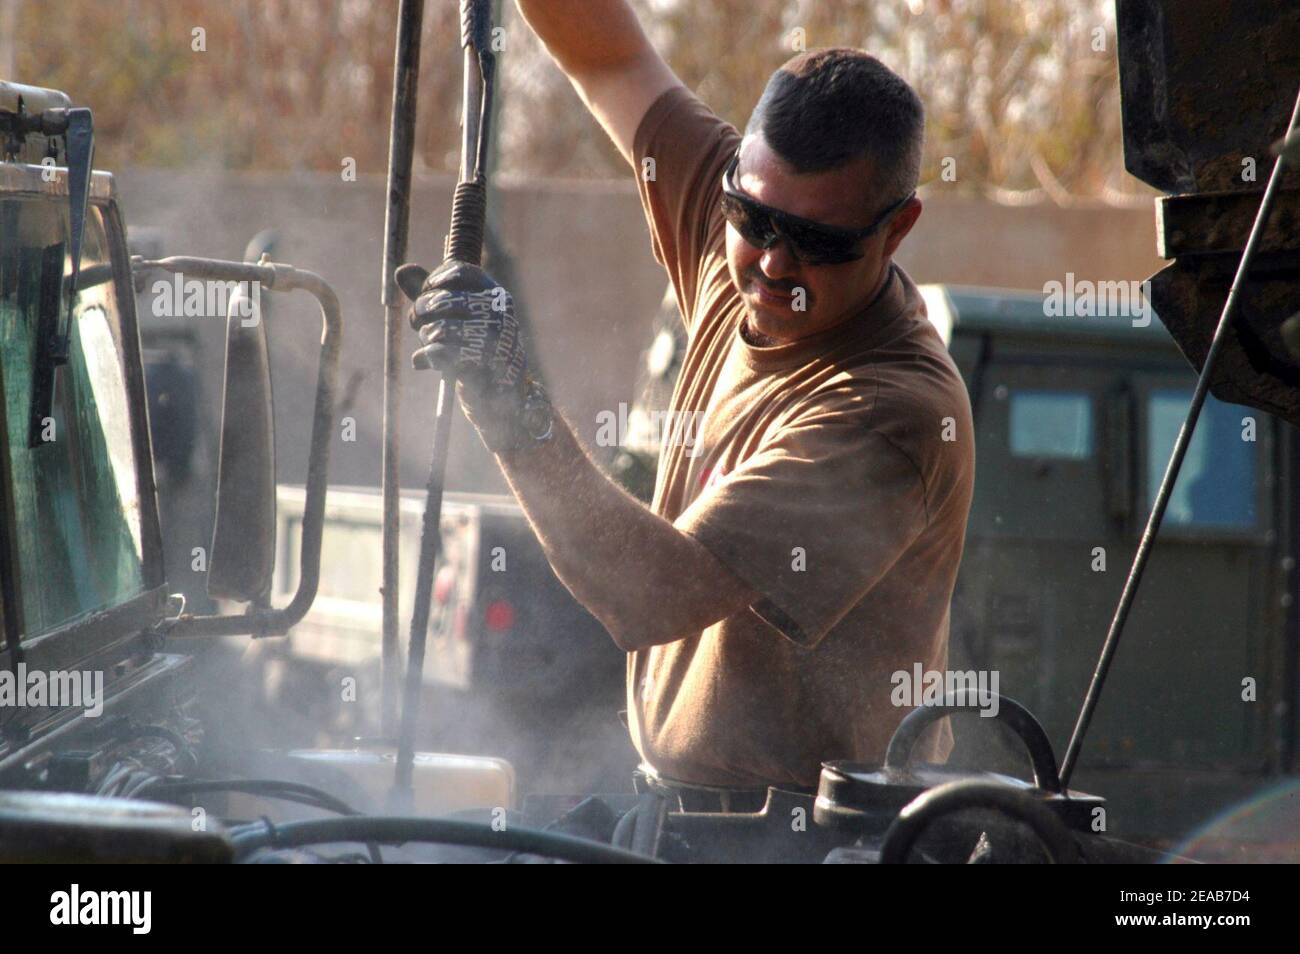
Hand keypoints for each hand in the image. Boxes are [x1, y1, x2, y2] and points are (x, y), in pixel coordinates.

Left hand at [400, 259, 551, 452]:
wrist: (503, 398)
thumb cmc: (476, 350)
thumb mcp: (454, 316)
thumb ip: (429, 293)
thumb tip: (402, 270)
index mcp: (495, 295)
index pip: (457, 272)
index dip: (433, 283)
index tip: (428, 295)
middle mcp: (498, 313)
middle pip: (440, 300)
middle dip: (420, 312)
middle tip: (419, 324)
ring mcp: (492, 340)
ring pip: (437, 328)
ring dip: (424, 337)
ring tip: (427, 344)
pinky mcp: (480, 366)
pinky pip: (438, 352)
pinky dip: (425, 357)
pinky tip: (425, 361)